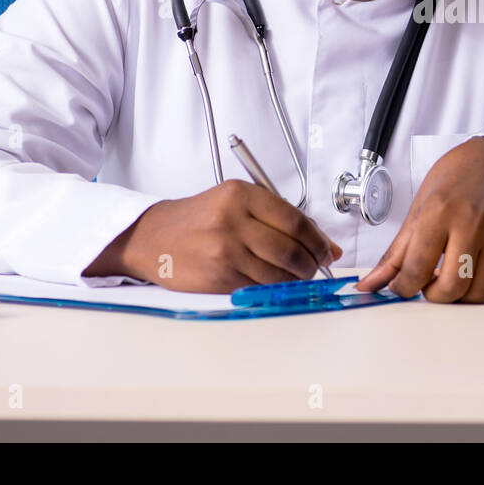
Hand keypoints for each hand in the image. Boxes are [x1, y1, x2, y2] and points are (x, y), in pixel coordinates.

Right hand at [84, 179, 341, 292]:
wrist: (154, 237)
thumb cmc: (201, 217)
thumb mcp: (238, 203)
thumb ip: (282, 219)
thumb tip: (328, 246)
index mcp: (241, 195)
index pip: (295, 221)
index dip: (318, 241)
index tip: (327, 250)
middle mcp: (232, 221)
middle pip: (290, 250)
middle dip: (311, 264)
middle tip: (316, 267)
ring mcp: (224, 251)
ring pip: (277, 274)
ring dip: (295, 280)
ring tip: (296, 276)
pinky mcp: (218, 277)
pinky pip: (258, 288)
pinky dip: (273, 289)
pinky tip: (272, 283)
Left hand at [356, 136, 483, 302]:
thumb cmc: (454, 179)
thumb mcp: (418, 209)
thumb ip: (396, 253)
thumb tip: (371, 284)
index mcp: (440, 211)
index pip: (417, 269)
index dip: (403, 287)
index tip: (402, 286)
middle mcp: (472, 223)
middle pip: (451, 288)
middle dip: (434, 296)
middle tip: (427, 285)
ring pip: (478, 293)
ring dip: (459, 296)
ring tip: (448, 279)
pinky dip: (480, 287)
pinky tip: (469, 272)